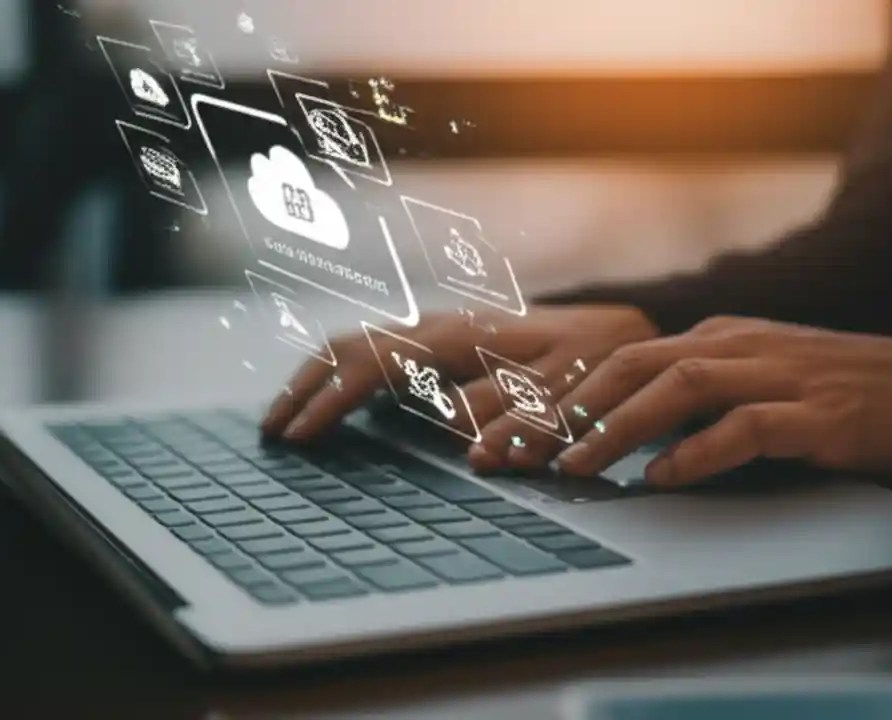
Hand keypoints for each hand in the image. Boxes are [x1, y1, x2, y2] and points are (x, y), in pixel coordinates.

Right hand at [261, 305, 657, 441]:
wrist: (620, 331)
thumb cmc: (591, 364)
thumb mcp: (563, 390)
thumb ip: (512, 413)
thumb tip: (456, 435)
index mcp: (456, 336)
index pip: (370, 364)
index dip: (329, 401)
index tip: (297, 436)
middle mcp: (437, 325)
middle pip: (347, 347)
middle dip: (303, 389)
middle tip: (271, 432)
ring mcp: (435, 328)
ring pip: (355, 343)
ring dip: (314, 378)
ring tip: (284, 417)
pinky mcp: (440, 340)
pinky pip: (374, 349)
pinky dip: (339, 372)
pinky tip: (327, 398)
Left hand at [470, 316, 891, 487]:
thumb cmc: (822, 392)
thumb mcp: (742, 381)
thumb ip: (681, 394)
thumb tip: (608, 427)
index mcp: (707, 337)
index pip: (610, 359)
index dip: (549, 395)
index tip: (497, 430)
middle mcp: (731, 345)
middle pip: (625, 366)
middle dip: (557, 411)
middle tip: (505, 452)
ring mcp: (775, 373)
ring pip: (677, 387)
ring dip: (614, 428)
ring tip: (568, 467)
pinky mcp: (816, 412)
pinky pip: (748, 427)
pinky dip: (699, 452)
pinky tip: (663, 478)